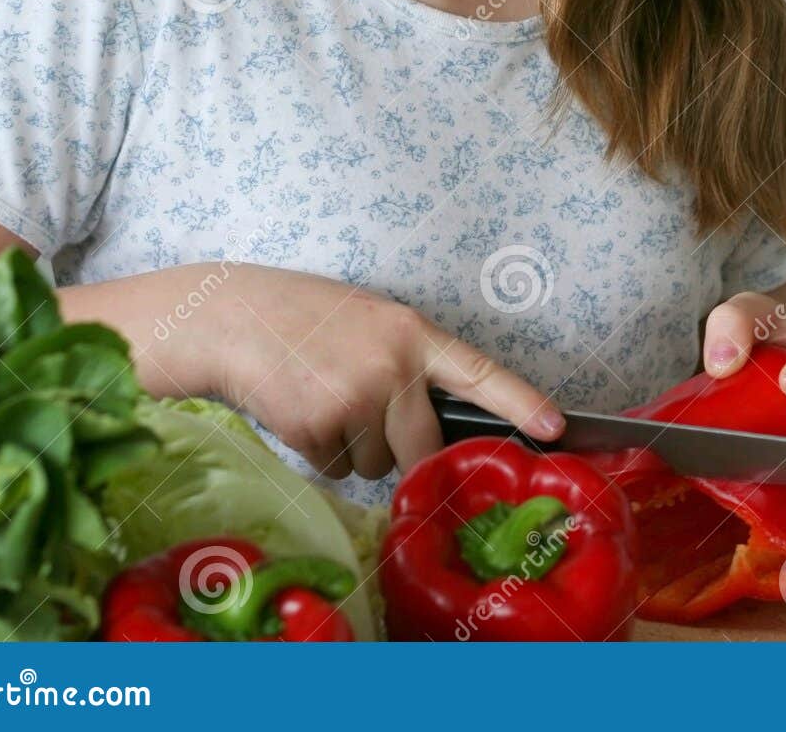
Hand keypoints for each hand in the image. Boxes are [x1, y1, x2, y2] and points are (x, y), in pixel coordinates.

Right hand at [162, 262, 563, 479]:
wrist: (230, 317)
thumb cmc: (305, 319)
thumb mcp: (371, 323)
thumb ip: (408, 364)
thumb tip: (436, 423)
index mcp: (413, 334)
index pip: (479, 374)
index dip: (520, 403)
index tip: (556, 427)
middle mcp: (392, 367)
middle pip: (424, 448)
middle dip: (403, 452)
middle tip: (364, 415)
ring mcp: (355, 397)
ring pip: (376, 464)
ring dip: (352, 449)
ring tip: (320, 398)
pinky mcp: (317, 425)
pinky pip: (335, 468)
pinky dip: (317, 451)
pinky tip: (297, 409)